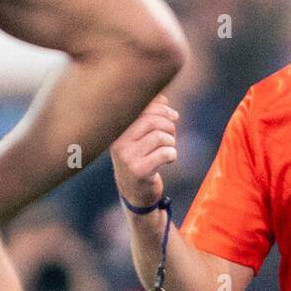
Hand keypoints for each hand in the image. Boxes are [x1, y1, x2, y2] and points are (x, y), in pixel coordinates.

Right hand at [110, 92, 178, 208]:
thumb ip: (150, 115)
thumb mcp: (141, 137)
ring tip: (169, 149)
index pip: (141, 109)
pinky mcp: (139, 171)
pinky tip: (169, 159)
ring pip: (160, 137)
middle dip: (169, 125)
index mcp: (117, 131)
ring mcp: (127, 158)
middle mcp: (118, 143)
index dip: (161, 109)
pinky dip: (173, 154)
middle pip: (152, 121)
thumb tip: (162, 98)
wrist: (134, 192)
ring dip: (171, 142)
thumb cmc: (140, 159)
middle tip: (173, 135)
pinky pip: (165, 153)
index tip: (173, 115)